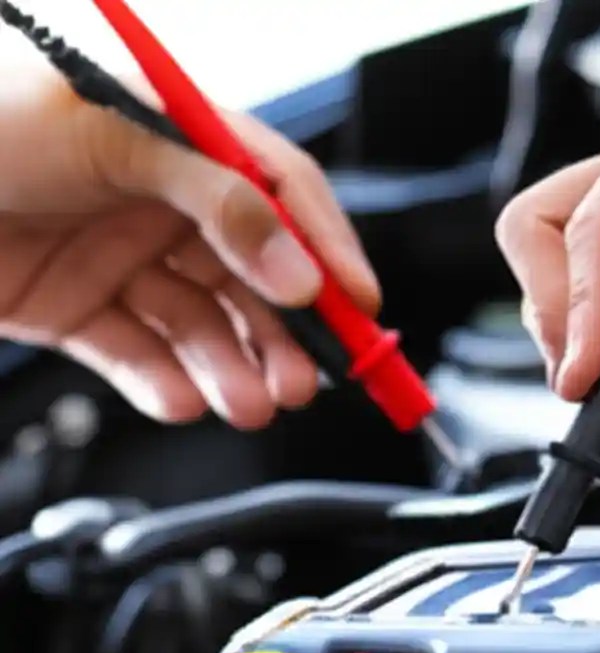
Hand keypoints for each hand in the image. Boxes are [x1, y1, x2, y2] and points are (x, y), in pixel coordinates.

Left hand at [0, 71, 378, 428]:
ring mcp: (115, 253)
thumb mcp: (116, 134)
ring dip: (231, 366)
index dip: (327, 249)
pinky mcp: (72, 305)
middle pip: (249, 274)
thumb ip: (220, 200)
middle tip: (305, 380)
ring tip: (251, 402)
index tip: (361, 307)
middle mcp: (158, 198)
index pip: (281, 194)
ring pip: (198, 322)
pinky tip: (182, 398)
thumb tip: (298, 269)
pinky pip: (133, 351)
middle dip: (282, 332)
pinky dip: (162, 381)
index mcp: (181, 138)